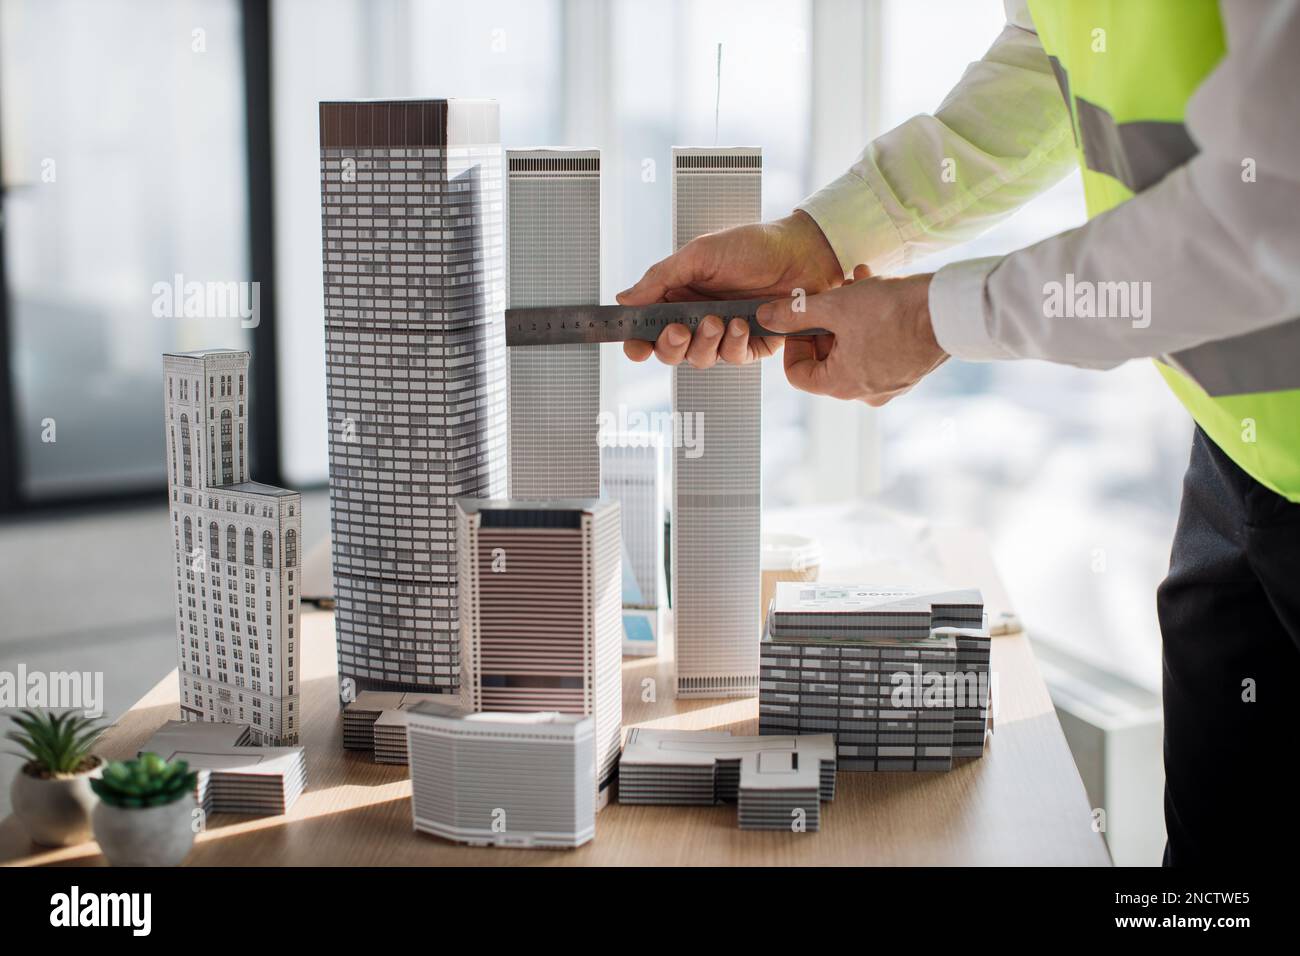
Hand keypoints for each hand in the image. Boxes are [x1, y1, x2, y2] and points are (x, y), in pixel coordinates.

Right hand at [617, 210, 842, 367]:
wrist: (802, 252)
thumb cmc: (752, 246)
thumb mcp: (699, 254)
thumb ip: (660, 278)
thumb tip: (625, 299)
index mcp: (679, 296)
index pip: (648, 329)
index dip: (637, 342)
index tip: (635, 346)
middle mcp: (698, 318)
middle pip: (669, 351)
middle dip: (669, 345)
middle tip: (678, 329)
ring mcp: (724, 334)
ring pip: (699, 359)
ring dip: (703, 343)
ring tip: (717, 319)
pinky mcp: (751, 344)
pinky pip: (733, 358)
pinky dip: (733, 344)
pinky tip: (741, 324)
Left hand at [759, 266, 948, 405]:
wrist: (951, 310)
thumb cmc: (894, 311)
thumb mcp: (835, 306)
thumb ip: (794, 314)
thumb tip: (765, 317)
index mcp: (841, 386)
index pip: (797, 374)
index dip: (793, 342)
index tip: (800, 317)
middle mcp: (864, 392)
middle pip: (826, 359)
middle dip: (825, 320)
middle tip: (830, 293)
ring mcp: (889, 384)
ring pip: (853, 347)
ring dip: (849, 314)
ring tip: (857, 282)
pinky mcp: (908, 370)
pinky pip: (878, 347)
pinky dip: (872, 321)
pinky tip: (877, 288)